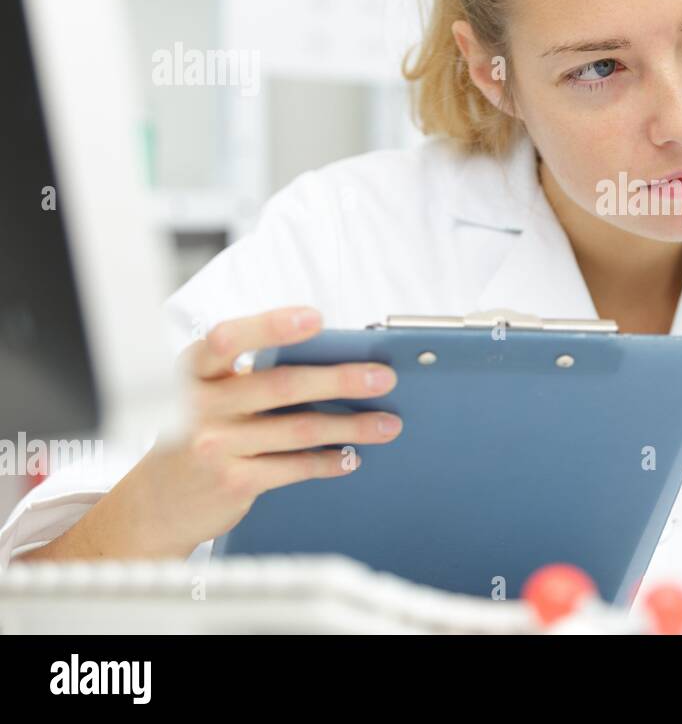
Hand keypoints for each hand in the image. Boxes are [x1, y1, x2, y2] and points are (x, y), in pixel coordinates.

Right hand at [17, 306, 402, 561]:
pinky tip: (352, 455)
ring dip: (351, 425)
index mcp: (193, 374)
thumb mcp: (203, 396)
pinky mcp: (233, 482)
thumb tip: (327, 360)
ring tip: (387, 423)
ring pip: (299, 430)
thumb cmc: (192, 437)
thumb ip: (246, 376)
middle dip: (340, 379)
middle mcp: (199, 407)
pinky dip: (330, 461)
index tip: (315, 318)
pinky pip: (295, 467)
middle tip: (382, 377)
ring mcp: (215, 447)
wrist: (153, 505)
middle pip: (281, 385)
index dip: (272, 326)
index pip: (227, 340)